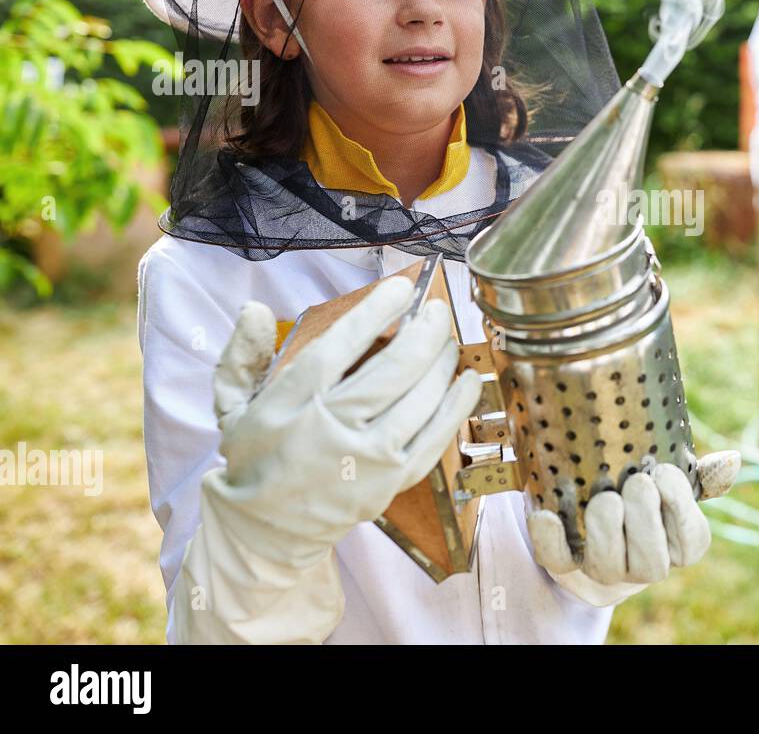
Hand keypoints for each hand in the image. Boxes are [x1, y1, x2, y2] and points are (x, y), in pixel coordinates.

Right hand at [205, 276, 481, 569]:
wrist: (266, 530)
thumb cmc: (255, 457)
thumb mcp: (231, 405)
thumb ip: (241, 354)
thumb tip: (254, 309)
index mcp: (292, 403)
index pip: (340, 346)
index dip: (375, 312)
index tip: (400, 289)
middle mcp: (333, 429)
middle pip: (394, 368)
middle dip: (424, 331)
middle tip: (436, 309)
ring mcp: (367, 459)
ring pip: (421, 398)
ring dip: (442, 361)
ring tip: (447, 339)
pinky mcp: (392, 482)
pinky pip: (436, 437)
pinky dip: (458, 405)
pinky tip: (467, 379)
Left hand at [527, 451, 741, 600]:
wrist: (591, 518)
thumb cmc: (640, 496)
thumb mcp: (668, 483)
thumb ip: (697, 474)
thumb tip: (731, 461)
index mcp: (676, 546)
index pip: (691, 543)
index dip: (681, 511)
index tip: (666, 473)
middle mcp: (642, 566)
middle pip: (651, 563)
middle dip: (644, 522)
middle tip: (636, 483)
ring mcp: (602, 570)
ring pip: (607, 566)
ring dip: (605, 530)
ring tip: (604, 497)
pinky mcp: (563, 567)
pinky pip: (555, 561)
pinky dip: (550, 537)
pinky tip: (547, 513)